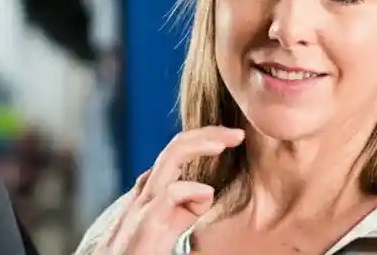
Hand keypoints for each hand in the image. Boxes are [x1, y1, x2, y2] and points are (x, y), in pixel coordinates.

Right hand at [96, 126, 244, 254]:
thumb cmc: (139, 251)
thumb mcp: (168, 225)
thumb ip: (185, 207)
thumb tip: (206, 190)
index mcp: (153, 191)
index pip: (177, 152)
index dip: (204, 139)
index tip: (232, 138)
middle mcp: (147, 192)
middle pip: (175, 147)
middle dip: (207, 133)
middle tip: (237, 134)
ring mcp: (143, 205)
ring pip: (168, 160)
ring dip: (199, 145)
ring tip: (223, 144)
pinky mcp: (146, 225)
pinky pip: (167, 196)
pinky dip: (189, 189)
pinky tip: (208, 192)